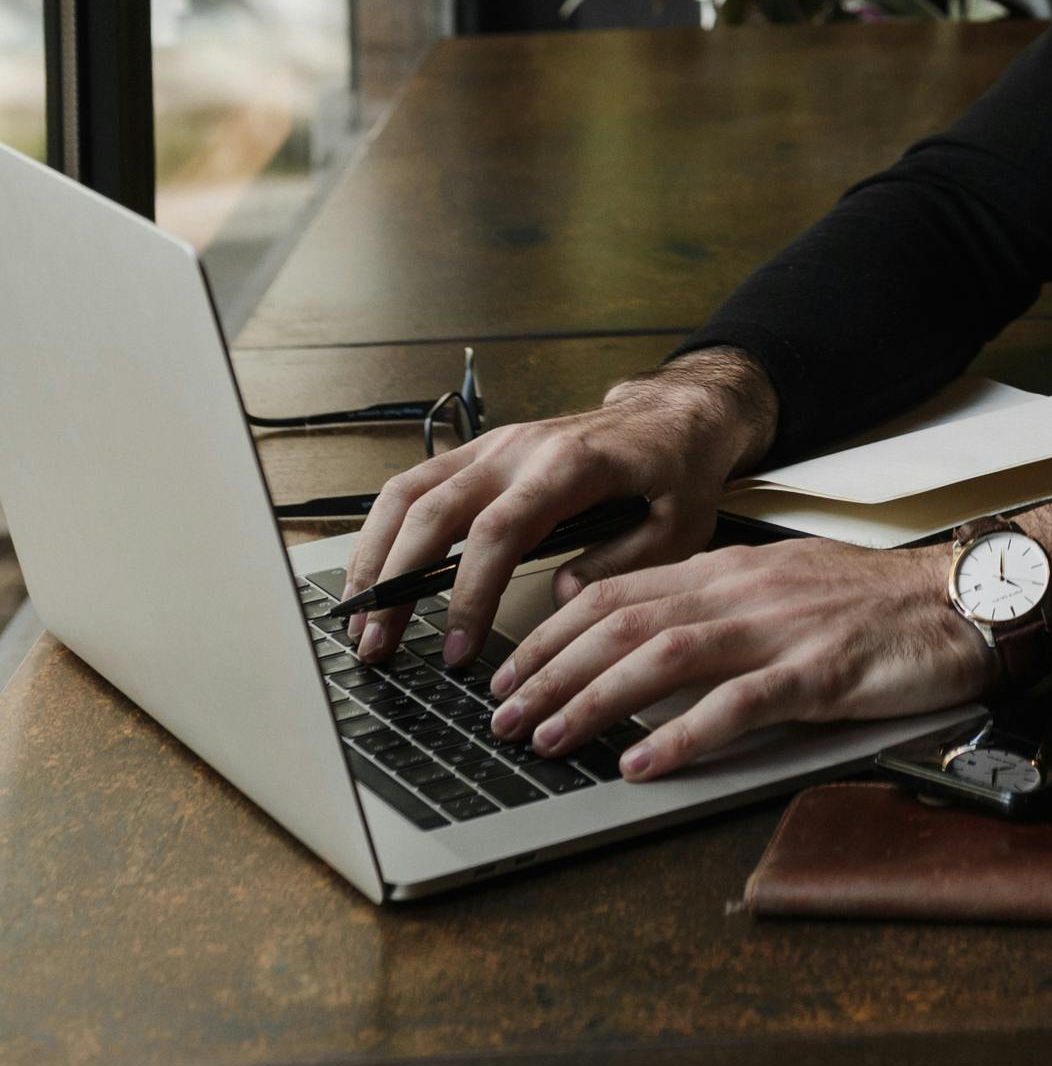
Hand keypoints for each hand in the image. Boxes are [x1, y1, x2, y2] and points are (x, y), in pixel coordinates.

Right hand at [336, 347, 779, 668]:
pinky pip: (417, 484)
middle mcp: (519, 449)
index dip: (469, 594)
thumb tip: (559, 599)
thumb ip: (622, 565)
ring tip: (360, 619)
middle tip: (377, 647)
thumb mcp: (679, 525)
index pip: (498, 531)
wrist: (672, 413)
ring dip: (376, 555)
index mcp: (569, 466)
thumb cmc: (677, 470)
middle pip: (433, 511)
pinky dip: (386, 530)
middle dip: (396, 583)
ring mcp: (494, 445)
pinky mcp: (482, 452)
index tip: (456, 652)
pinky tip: (375, 575)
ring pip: (409, 491)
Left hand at [485, 499, 1051, 779]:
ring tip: (548, 739)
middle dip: (548, 671)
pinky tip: (642, 761)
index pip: (618, 591)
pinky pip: (737, 705)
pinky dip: (682, 733)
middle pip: (623, 623)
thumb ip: (714, 602)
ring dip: (593, 700)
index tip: (506, 670)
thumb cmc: (874, 604)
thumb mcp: (781, 586)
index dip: (552, 631)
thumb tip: (635, 627)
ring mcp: (780, 630)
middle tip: (500, 718)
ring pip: (663, 658)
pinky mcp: (819, 674)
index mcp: (731, 569)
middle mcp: (744, 591)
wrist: (964, 598)